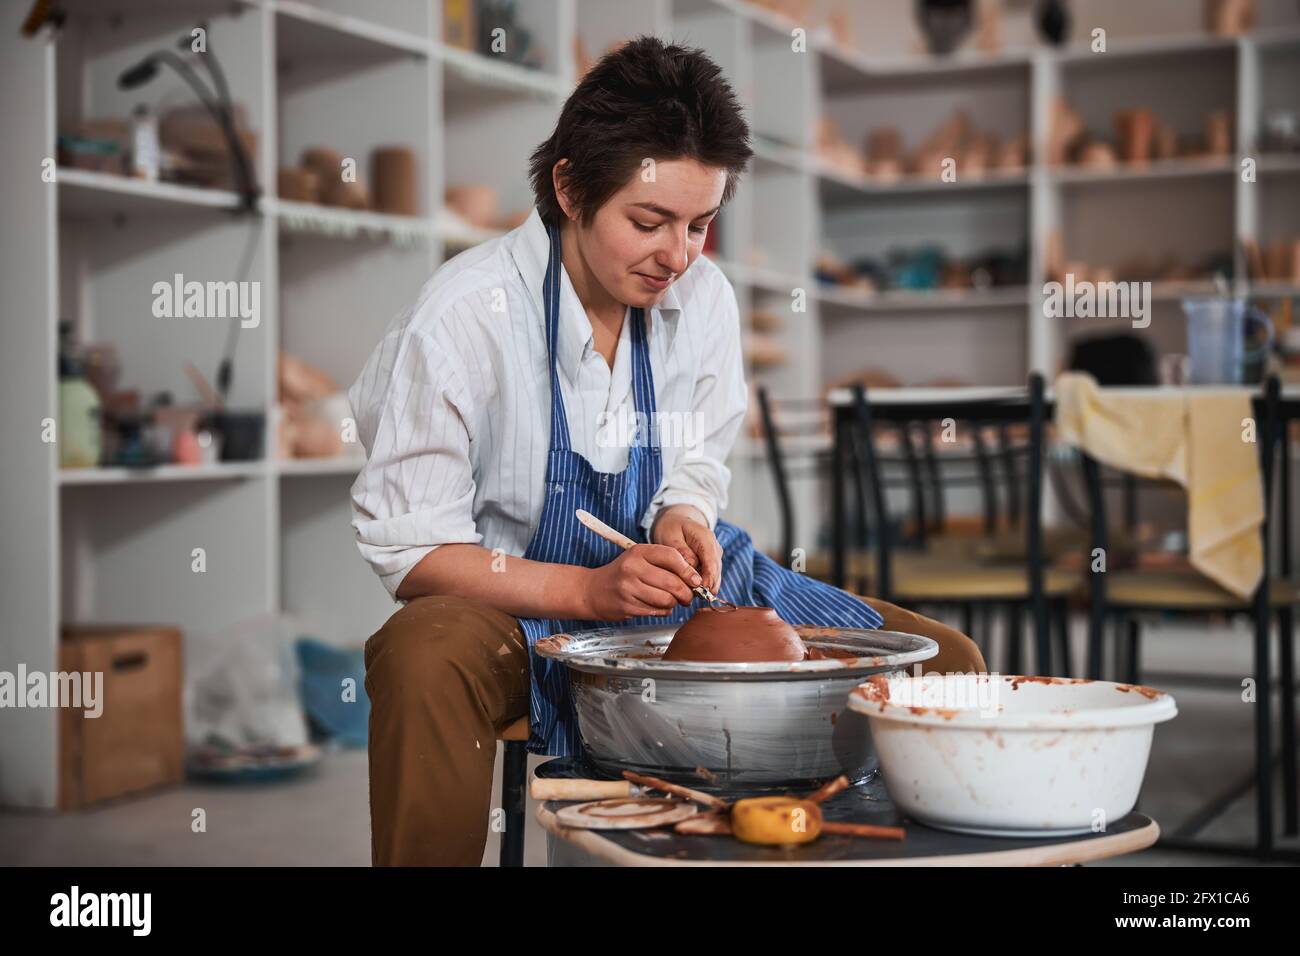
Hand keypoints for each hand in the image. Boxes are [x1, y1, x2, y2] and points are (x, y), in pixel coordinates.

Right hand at [582, 544, 702, 620]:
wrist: (592, 590)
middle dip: (686, 593)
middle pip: (672, 582)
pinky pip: (656, 611)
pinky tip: (657, 606)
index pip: (671, 557)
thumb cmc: (622, 574)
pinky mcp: (627, 606)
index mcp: (638, 552)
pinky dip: (663, 611)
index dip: (688, 570)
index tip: (695, 580)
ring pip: (666, 600)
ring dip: (674, 603)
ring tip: (672, 601)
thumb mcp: (639, 559)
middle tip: (688, 596)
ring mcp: (628, 588)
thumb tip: (694, 579)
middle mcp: (632, 568)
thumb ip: (664, 563)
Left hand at [651, 505, 722, 595]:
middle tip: (694, 598)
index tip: (701, 591)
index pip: (711, 561)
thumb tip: (691, 569)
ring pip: (715, 575)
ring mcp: (714, 554)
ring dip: (705, 586)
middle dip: (707, 585)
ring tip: (691, 597)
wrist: (676, 521)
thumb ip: (681, 552)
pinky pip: (710, 575)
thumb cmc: (671, 528)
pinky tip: (693, 592)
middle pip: (716, 571)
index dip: (708, 578)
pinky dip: (703, 583)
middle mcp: (714, 546)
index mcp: (705, 538)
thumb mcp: (670, 537)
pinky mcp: (711, 561)